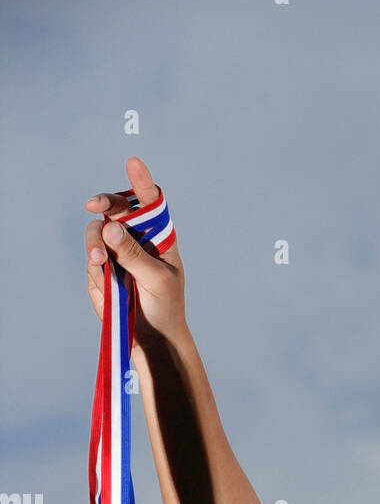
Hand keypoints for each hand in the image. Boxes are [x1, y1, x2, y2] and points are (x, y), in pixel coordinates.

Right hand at [84, 156, 186, 346]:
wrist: (151, 340)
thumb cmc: (164, 307)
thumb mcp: (156, 279)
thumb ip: (134, 254)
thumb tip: (111, 229)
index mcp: (158, 236)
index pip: (151, 203)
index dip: (141, 182)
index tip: (133, 162)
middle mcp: (135, 239)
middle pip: (116, 208)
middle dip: (104, 203)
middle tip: (94, 206)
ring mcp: (116, 252)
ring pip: (96, 232)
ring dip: (95, 244)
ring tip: (101, 263)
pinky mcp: (101, 269)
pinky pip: (91, 259)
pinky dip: (95, 270)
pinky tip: (108, 286)